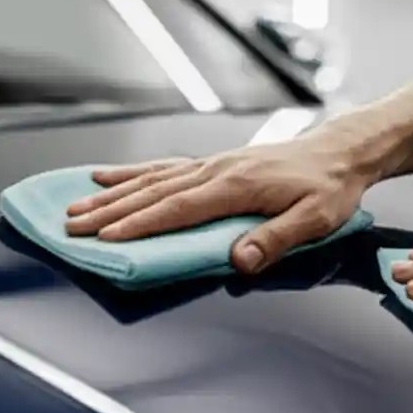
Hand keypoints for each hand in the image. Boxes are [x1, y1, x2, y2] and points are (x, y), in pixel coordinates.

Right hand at [63, 128, 379, 272]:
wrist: (340, 152)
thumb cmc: (330, 188)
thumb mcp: (316, 219)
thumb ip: (276, 238)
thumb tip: (240, 260)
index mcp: (237, 185)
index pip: (179, 208)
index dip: (141, 224)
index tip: (107, 237)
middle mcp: (216, 170)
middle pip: (153, 193)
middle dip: (110, 212)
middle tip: (72, 228)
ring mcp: (211, 164)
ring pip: (150, 180)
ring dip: (110, 195)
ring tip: (74, 208)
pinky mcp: (212, 164)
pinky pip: (162, 168)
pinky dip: (130, 173)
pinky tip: (104, 177)